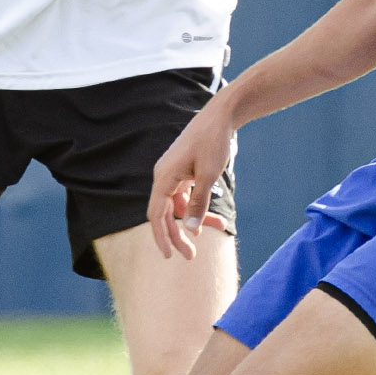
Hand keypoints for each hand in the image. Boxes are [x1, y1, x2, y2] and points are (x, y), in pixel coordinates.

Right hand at [148, 99, 236, 260]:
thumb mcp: (208, 176)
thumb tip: (191, 230)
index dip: (161, 236)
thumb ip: (199, 204)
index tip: (169, 256)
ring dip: (194, 220)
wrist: (219, 118)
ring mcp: (173, 173)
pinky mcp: (183, 171)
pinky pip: (186, 196)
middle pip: (165, 213)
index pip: (156, 213)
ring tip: (216, 230)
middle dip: (177, 234)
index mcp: (164, 176)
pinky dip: (199, 207)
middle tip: (191, 256)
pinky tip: (215, 219)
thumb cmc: (212, 143)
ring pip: (178, 206)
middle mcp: (164, 175)